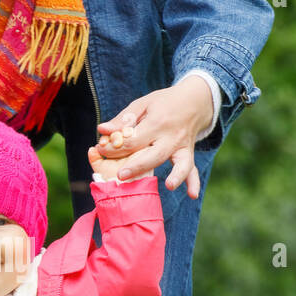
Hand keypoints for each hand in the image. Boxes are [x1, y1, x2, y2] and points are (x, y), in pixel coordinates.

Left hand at [96, 79, 214, 198]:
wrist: (194, 101)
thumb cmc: (163, 103)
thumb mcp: (142, 104)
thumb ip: (122, 119)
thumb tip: (102, 130)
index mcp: (158, 122)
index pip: (133, 140)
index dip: (114, 147)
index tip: (101, 149)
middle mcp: (172, 136)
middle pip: (154, 154)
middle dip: (138, 166)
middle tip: (121, 176)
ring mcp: (183, 146)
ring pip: (180, 163)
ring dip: (176, 175)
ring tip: (169, 186)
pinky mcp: (189, 153)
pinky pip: (192, 168)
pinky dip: (193, 182)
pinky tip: (192, 195)